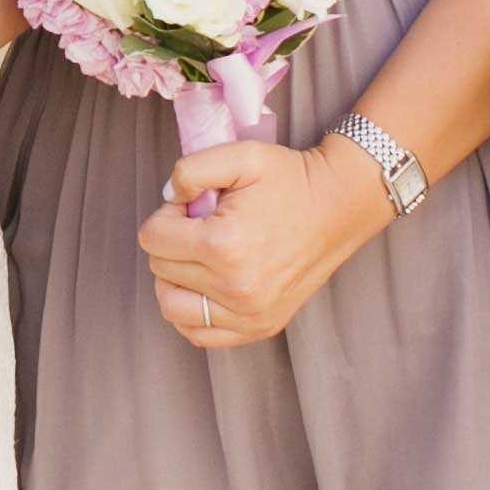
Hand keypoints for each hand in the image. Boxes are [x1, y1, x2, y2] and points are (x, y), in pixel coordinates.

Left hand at [137, 136, 396, 349]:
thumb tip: (167, 199)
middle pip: (160, 269)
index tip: (192, 207)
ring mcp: (248, 314)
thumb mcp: (241, 155)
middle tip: (203, 226)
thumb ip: (190, 170)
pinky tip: (205, 287)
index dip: (166, 215)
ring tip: (200, 257)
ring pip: (172, 305)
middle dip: (172, 243)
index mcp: (223, 245)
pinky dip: (192, 312)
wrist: (338, 206)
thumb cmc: (290, 179)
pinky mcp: (260, 327)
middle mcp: (234, 288)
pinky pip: (200, 335)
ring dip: (175, 279)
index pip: (152, 239)